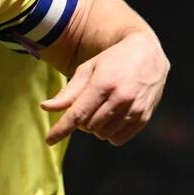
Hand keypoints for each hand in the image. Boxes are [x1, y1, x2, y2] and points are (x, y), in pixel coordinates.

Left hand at [43, 31, 167, 145]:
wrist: (148, 54)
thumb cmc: (112, 60)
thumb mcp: (88, 69)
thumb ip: (68, 92)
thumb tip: (45, 107)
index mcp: (103, 84)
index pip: (77, 114)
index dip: (61, 129)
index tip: (49, 140)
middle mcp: (120, 98)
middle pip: (87, 127)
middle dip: (81, 120)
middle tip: (87, 104)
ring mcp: (134, 109)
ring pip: (102, 135)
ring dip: (96, 126)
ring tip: (102, 107)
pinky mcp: (144, 118)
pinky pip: (117, 140)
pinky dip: (110, 133)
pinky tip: (113, 116)